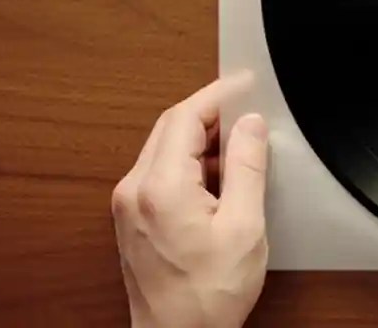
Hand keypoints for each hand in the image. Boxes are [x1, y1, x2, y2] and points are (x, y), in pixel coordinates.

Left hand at [111, 73, 269, 327]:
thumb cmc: (208, 295)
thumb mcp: (244, 226)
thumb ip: (247, 168)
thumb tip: (249, 125)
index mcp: (161, 188)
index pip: (185, 117)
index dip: (218, 94)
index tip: (244, 83)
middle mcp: (134, 190)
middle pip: (170, 127)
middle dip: (210, 114)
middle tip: (246, 110)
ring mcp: (127, 204)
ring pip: (164, 148)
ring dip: (200, 140)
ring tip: (240, 150)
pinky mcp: (131, 217)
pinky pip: (159, 171)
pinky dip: (188, 163)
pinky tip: (218, 178)